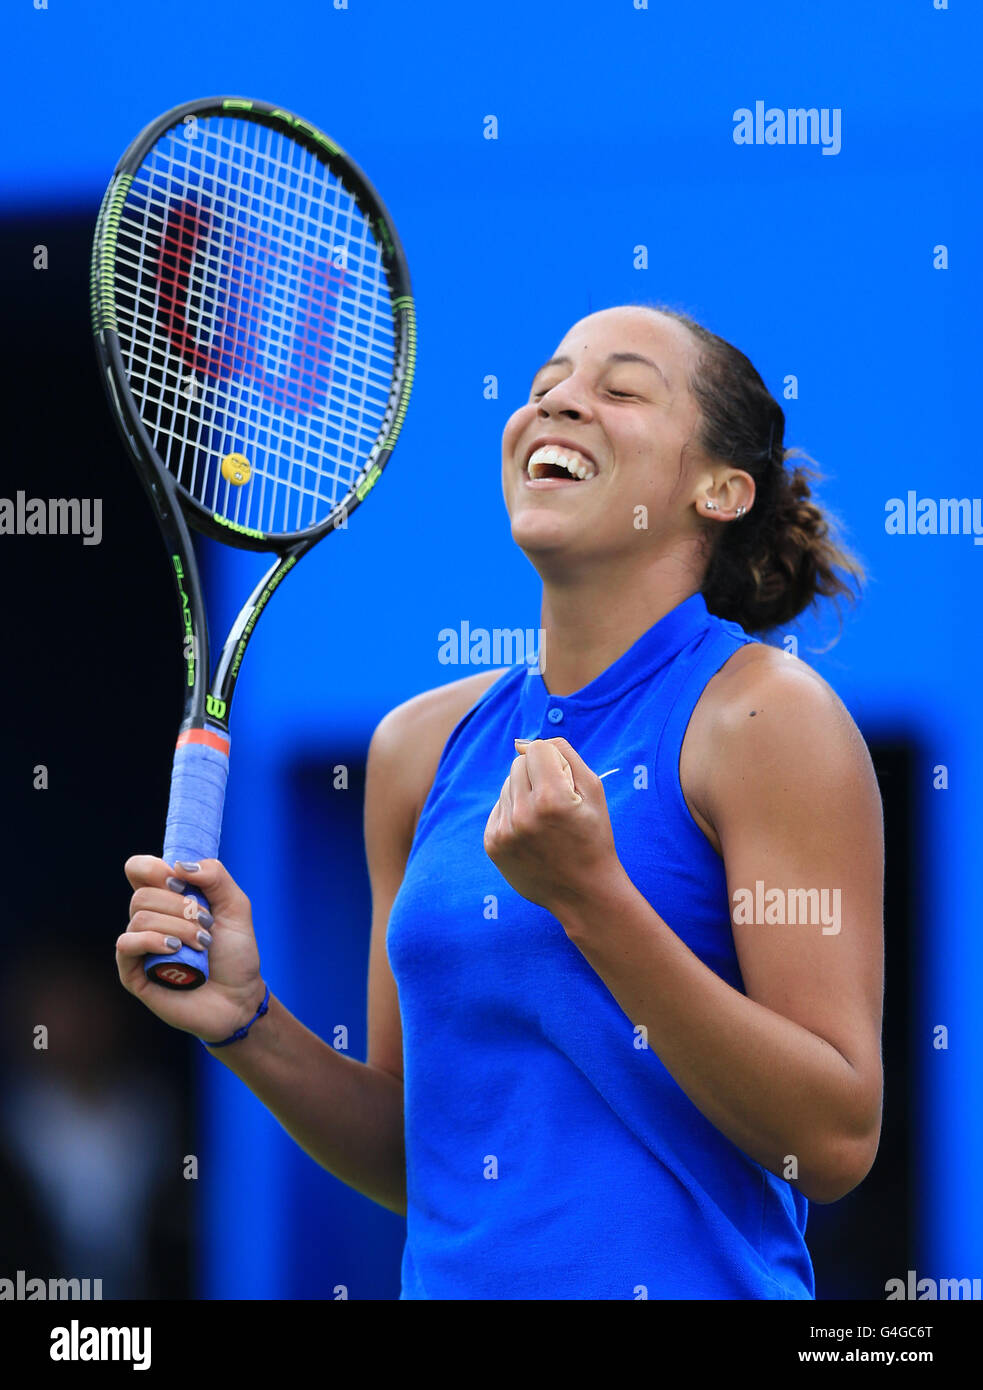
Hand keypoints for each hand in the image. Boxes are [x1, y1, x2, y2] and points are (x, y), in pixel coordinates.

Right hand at [117, 856, 264, 1043]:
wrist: (239, 998)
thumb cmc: (236, 954)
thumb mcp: (236, 907)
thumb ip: (215, 876)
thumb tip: (178, 865)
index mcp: (168, 900)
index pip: (139, 869)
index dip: (154, 869)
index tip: (181, 882)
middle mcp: (149, 920)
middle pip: (142, 894)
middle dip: (181, 906)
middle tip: (207, 925)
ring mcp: (140, 947)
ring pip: (139, 917)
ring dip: (177, 927)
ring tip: (201, 944)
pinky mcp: (133, 973)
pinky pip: (125, 944)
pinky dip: (151, 940)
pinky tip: (174, 949)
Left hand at [483, 737, 624, 913]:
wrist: (584, 892)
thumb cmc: (593, 836)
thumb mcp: (593, 789)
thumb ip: (562, 753)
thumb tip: (520, 742)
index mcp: (552, 799)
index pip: (537, 748)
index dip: (555, 762)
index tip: (566, 786)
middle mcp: (523, 815)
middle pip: (519, 764)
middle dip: (538, 776)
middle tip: (558, 805)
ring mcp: (504, 832)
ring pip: (507, 785)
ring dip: (525, 795)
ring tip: (546, 822)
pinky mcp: (492, 844)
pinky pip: (498, 808)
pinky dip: (513, 813)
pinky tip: (532, 833)